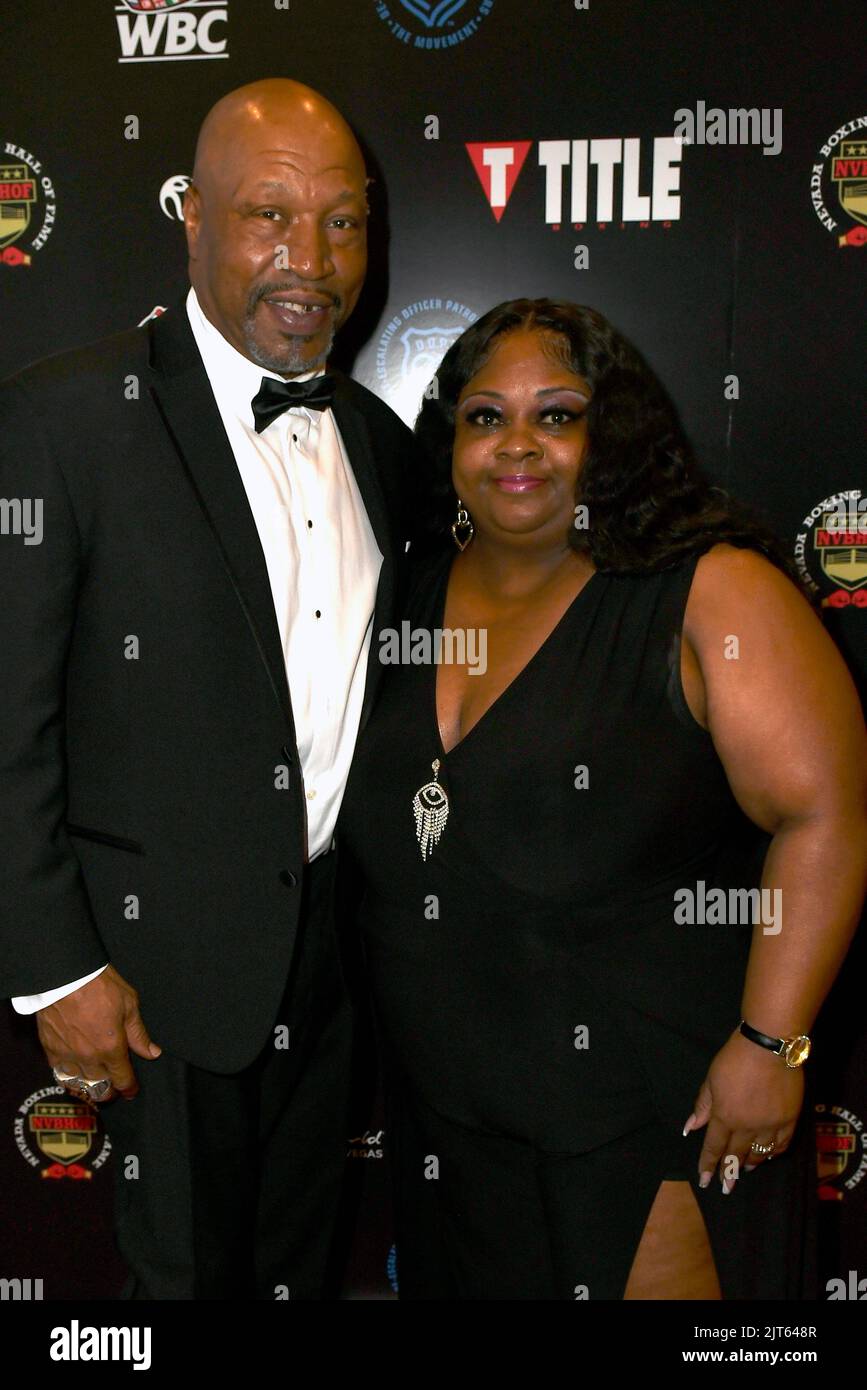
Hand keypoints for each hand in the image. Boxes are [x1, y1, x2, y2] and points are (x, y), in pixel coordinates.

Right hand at [36, 965, 160, 1102]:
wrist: (65, 974)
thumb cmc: (99, 985)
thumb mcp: (129, 1005)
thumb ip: (138, 1034)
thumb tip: (152, 1052)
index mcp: (111, 1048)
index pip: (122, 1080)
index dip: (129, 1088)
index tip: (132, 1090)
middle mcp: (88, 1058)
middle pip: (100, 1089)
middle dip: (110, 1092)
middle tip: (115, 1088)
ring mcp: (67, 1055)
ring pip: (78, 1085)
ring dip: (88, 1087)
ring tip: (95, 1083)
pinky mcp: (49, 1048)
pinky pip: (59, 1073)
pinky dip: (68, 1076)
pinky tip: (74, 1071)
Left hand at [682, 1028, 804, 1192]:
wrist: (769, 1046)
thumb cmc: (734, 1059)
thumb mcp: (711, 1080)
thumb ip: (703, 1106)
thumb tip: (690, 1128)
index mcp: (725, 1116)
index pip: (714, 1147)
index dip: (708, 1164)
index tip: (705, 1180)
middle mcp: (747, 1126)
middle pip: (736, 1154)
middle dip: (728, 1172)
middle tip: (725, 1187)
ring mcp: (770, 1125)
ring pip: (760, 1154)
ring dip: (750, 1163)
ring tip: (744, 1169)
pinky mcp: (789, 1120)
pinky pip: (782, 1145)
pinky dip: (774, 1154)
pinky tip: (769, 1157)